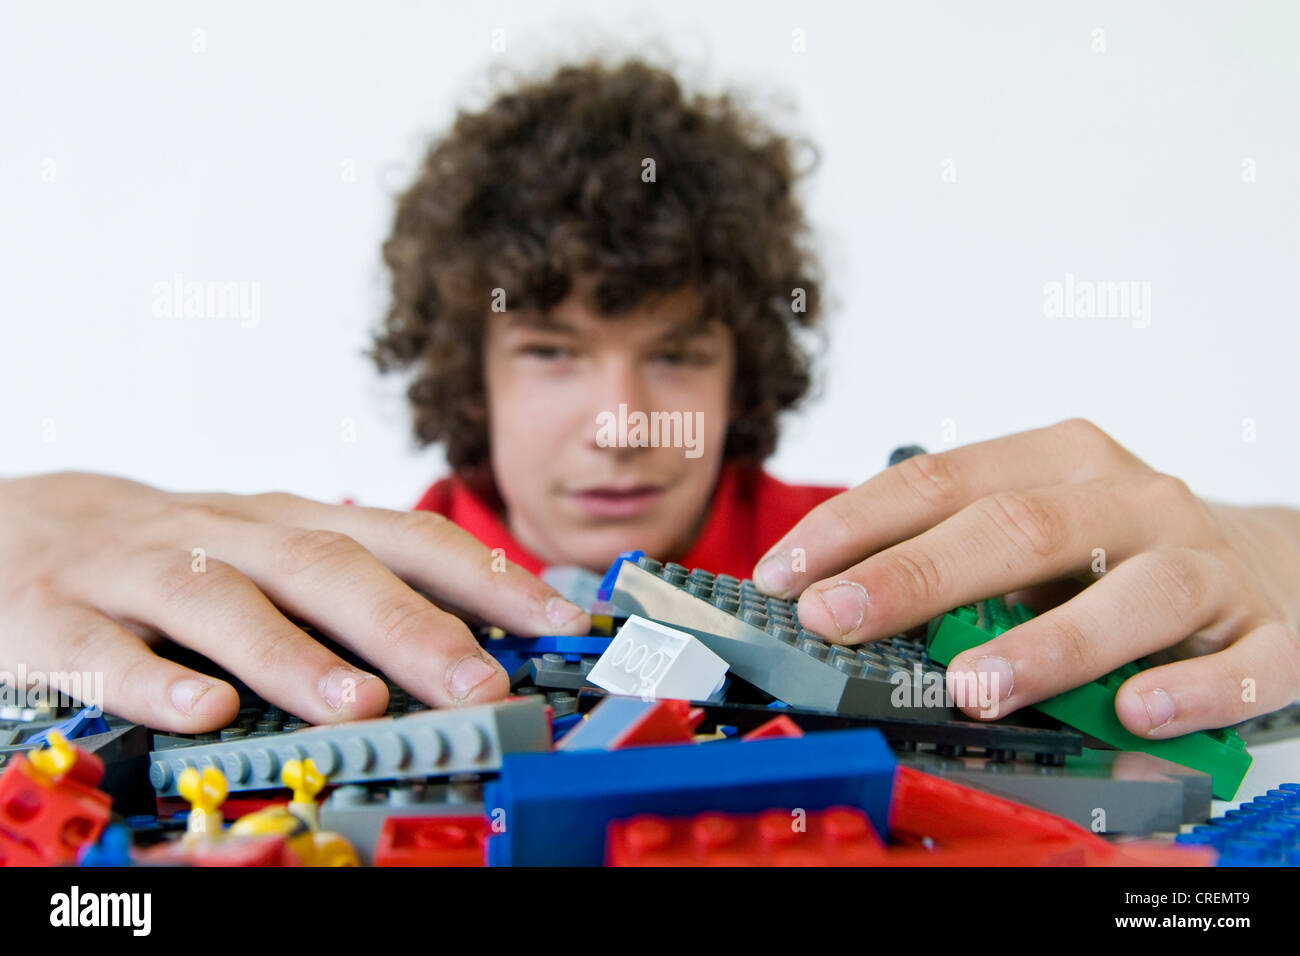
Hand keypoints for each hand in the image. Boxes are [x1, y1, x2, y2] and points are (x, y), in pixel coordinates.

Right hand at [0, 472, 589, 731]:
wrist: (23, 528)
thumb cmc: (185, 556)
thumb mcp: (276, 555)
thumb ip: (363, 588)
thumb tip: (482, 643)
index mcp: (292, 523)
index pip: (406, 537)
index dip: (486, 576)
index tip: (559, 622)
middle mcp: (228, 536)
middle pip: (326, 568)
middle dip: (410, 626)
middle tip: (477, 684)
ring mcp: (142, 574)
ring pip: (221, 603)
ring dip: (294, 654)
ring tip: (359, 702)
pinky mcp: (59, 621)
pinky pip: (107, 653)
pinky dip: (156, 682)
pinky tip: (206, 714)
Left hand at [752, 419, 1299, 736]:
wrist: (1267, 565)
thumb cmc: (1118, 552)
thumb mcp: (1035, 530)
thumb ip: (952, 556)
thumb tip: (834, 605)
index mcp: (1061, 460)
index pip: (939, 480)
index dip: (854, 526)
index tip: (786, 575)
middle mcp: (1133, 499)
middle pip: (1019, 528)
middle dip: (917, 576)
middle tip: (841, 621)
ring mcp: (1205, 565)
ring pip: (1135, 595)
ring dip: (1048, 644)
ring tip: (973, 689)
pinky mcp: (1271, 634)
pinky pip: (1241, 667)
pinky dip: (1190, 692)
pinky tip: (1135, 715)